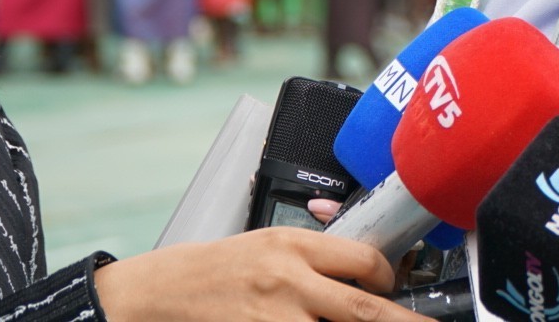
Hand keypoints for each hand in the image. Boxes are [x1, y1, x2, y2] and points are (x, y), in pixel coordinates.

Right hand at [91, 227, 430, 321]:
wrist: (159, 292)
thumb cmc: (215, 268)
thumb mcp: (268, 244)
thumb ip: (315, 258)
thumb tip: (362, 273)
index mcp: (293, 245)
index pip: (362, 258)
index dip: (387, 277)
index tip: (391, 286)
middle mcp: (287, 280)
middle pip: (361, 307)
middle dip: (399, 320)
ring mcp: (272, 316)